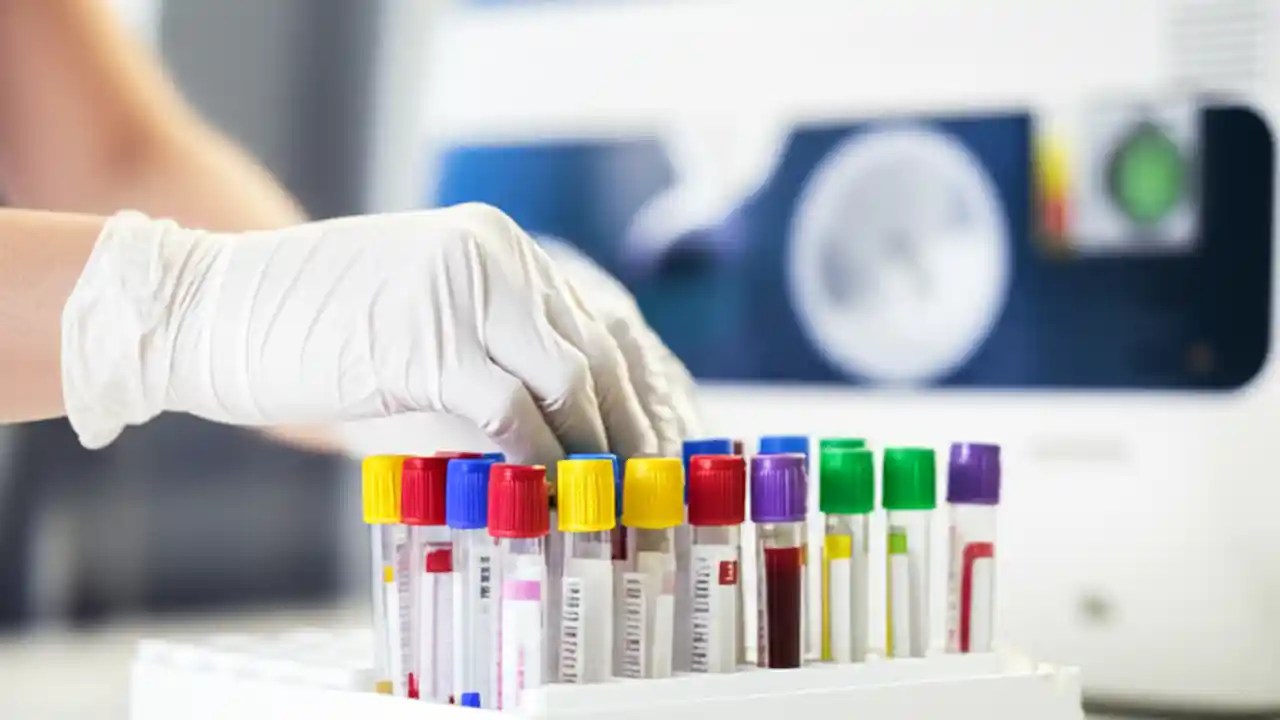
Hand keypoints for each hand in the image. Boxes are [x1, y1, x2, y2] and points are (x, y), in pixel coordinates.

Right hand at [61, 203, 692, 464]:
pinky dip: (537, 456)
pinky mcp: (428, 345)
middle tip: (644, 479)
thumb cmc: (313, 319)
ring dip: (593, 445)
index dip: (636, 385)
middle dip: (629, 423)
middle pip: (597, 350)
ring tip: (604, 494)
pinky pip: (512, 412)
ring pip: (570, 378)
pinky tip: (541, 487)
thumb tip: (568, 412)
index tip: (656, 437)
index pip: (596, 318)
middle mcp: (493, 256)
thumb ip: (496, 341)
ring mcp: (462, 295)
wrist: (212, 307)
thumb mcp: (427, 311)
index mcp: (497, 246)